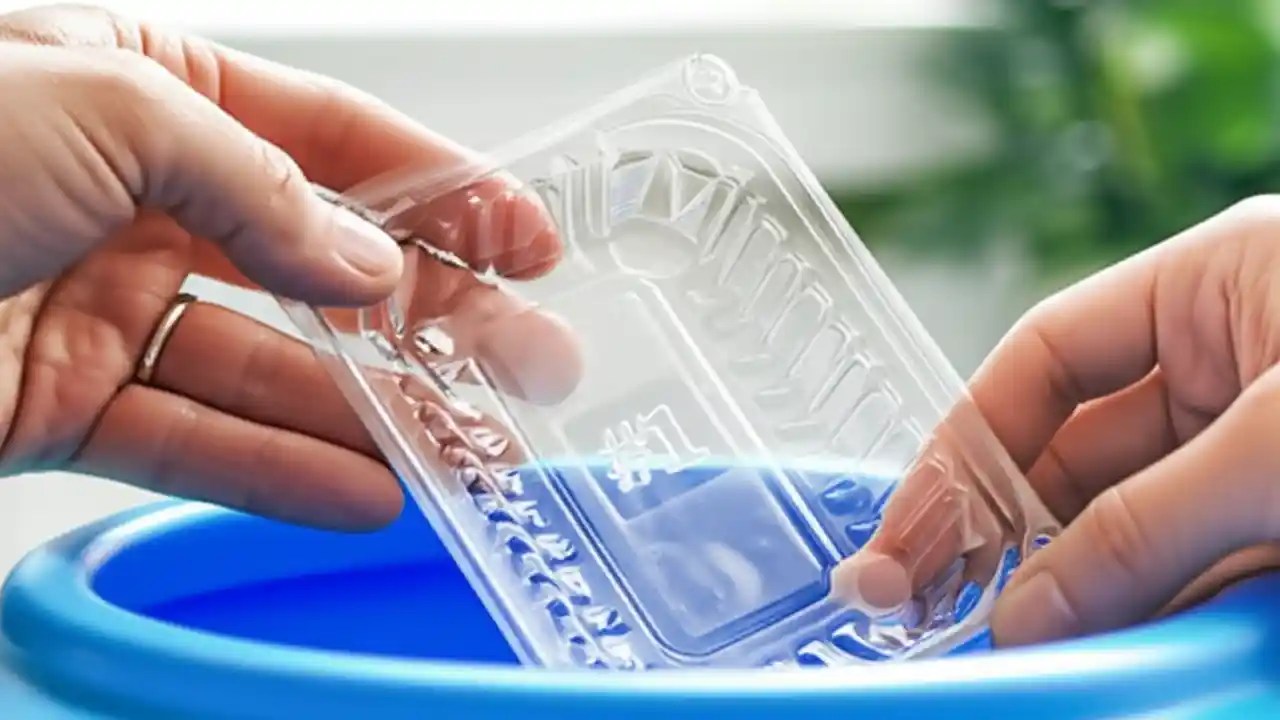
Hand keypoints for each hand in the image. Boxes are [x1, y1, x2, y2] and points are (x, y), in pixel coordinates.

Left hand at [0, 5, 564, 529]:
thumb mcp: (106, 108)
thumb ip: (259, 187)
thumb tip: (368, 261)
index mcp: (148, 85)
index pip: (332, 139)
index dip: (443, 190)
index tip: (529, 240)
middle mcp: (137, 192)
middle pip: (322, 264)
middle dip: (436, 318)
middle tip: (529, 360)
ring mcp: (103, 301)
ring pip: (272, 367)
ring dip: (376, 414)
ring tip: (472, 452)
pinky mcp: (59, 400)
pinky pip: (194, 439)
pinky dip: (279, 473)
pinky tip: (367, 491)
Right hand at [837, 196, 1279, 645]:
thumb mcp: (1278, 448)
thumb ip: (1145, 529)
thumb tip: (1026, 612)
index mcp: (1218, 285)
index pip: (1048, 357)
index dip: (968, 440)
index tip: (914, 527)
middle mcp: (1236, 363)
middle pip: (1079, 454)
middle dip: (1009, 533)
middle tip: (934, 606)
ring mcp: (1267, 447)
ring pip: (1137, 524)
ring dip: (1081, 588)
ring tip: (1017, 643)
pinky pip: (1203, 570)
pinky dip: (1159, 617)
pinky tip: (1107, 650)